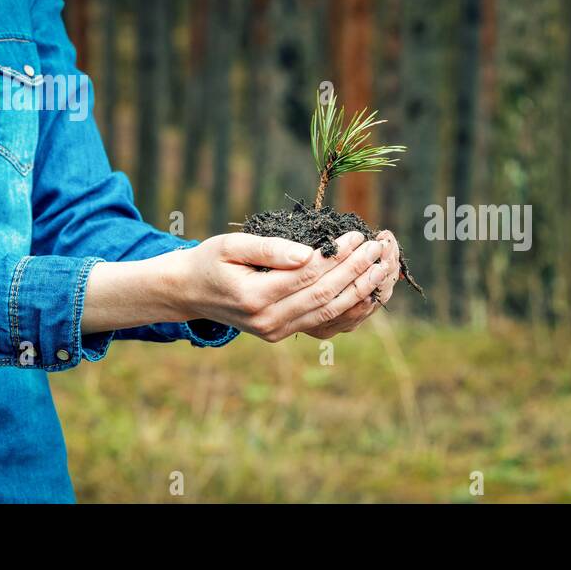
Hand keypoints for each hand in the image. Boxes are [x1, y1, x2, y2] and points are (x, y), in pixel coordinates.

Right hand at [171, 231, 385, 341]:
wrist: (189, 292)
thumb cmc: (210, 261)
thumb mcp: (231, 245)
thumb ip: (269, 249)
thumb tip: (308, 253)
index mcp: (254, 296)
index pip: (308, 275)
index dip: (337, 255)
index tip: (356, 236)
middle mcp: (268, 321)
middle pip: (324, 295)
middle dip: (356, 271)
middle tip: (379, 249)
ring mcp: (276, 332)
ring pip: (329, 312)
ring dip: (360, 290)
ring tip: (381, 268)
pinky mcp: (282, 333)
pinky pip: (323, 322)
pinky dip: (349, 308)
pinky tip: (368, 291)